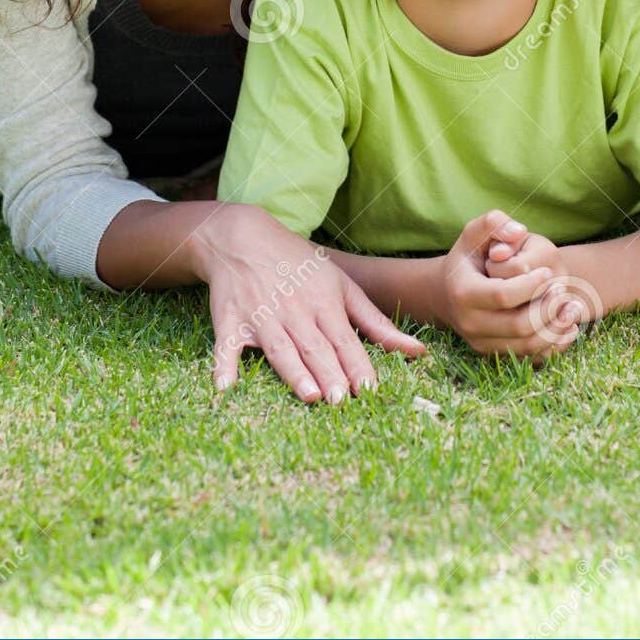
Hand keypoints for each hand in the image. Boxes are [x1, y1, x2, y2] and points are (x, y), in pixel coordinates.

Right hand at [189, 202, 426, 401]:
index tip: (369, 389)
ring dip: (293, 371)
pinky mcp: (230, 321)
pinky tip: (224, 388)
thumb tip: (416, 351)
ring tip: (308, 395)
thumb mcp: (341, 285)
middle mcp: (294, 311)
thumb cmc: (300, 266)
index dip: (356, 365)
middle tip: (341, 401)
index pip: (344, 339)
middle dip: (329, 372)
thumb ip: (376, 322)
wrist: (245, 238)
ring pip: (280, 348)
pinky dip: (223, 366)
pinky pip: (226, 347)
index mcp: (323, 303)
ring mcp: (261, 316)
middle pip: (314, 347)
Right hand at [438, 210, 579, 359]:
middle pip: (518, 326)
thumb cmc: (470, 258)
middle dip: (548, 309)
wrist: (451, 292)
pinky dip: (553, 346)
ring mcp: (481, 343)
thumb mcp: (475, 234)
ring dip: (555, 329)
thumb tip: (519, 232)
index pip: (503, 296)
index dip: (531, 285)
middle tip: (562, 290)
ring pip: (527, 346)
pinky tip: (567, 327)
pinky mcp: (494, 355)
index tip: (547, 272)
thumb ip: (495, 223)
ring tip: (571, 308)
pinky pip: (530, 358)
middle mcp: (469, 323)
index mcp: (464, 293)